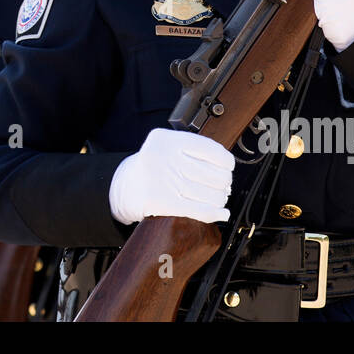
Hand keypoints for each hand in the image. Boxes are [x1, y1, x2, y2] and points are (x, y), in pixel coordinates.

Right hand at [109, 128, 234, 225]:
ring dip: (220, 198)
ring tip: (218, 197)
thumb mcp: (166, 146)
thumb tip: (226, 169)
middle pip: (213, 174)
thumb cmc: (153, 165)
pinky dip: (215, 213)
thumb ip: (192, 150)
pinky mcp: (163, 202)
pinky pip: (199, 210)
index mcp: (167, 140)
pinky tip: (222, 213)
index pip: (210, 150)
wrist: (125, 185)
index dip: (226, 161)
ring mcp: (164, 181)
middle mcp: (165, 158)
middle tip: (223, 185)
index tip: (228, 166)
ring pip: (209, 194)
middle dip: (224, 183)